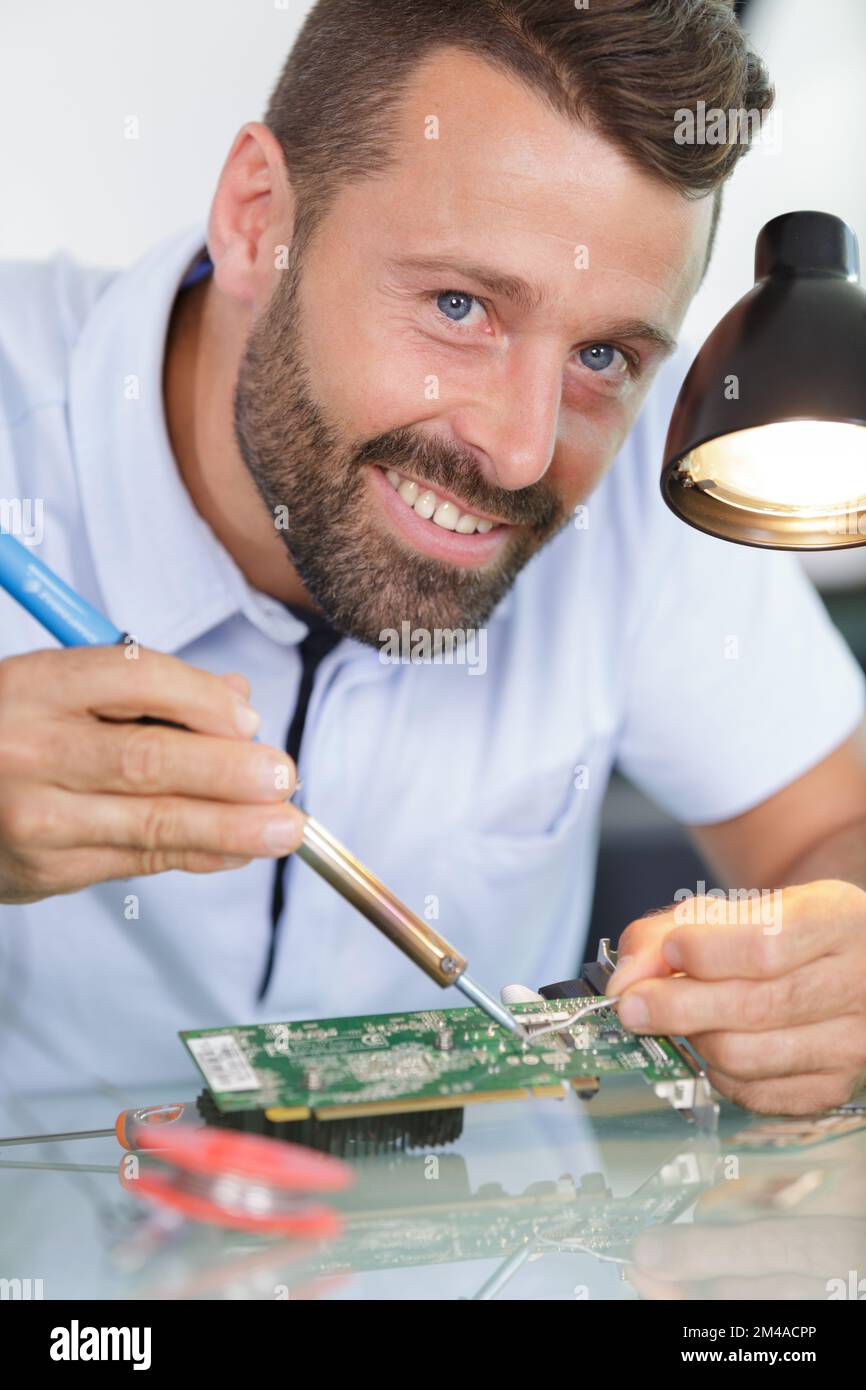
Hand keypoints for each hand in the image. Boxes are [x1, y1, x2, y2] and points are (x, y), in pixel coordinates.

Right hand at [0, 646, 304, 902]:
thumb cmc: (13, 729)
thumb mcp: (59, 689)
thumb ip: (147, 691)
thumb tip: (239, 704)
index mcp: (35, 685)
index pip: (137, 679)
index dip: (203, 700)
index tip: (251, 722)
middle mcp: (30, 751)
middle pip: (148, 759)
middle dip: (228, 771)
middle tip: (284, 777)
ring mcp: (36, 818)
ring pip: (151, 821)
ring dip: (231, 827)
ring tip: (286, 828)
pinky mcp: (46, 871)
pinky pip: (138, 860)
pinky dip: (198, 854)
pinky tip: (239, 850)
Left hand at [605, 880, 865, 1113]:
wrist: (832, 961)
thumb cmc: (777, 930)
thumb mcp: (729, 910)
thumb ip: (666, 932)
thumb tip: (624, 981)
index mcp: (838, 920)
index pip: (766, 946)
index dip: (706, 953)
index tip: (669, 951)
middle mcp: (856, 984)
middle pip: (753, 1007)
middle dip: (677, 1006)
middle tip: (632, 1004)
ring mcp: (850, 1043)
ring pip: (746, 1056)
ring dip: (695, 1038)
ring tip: (680, 1018)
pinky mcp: (833, 1087)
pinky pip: (754, 1093)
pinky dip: (716, 1072)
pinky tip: (712, 1043)